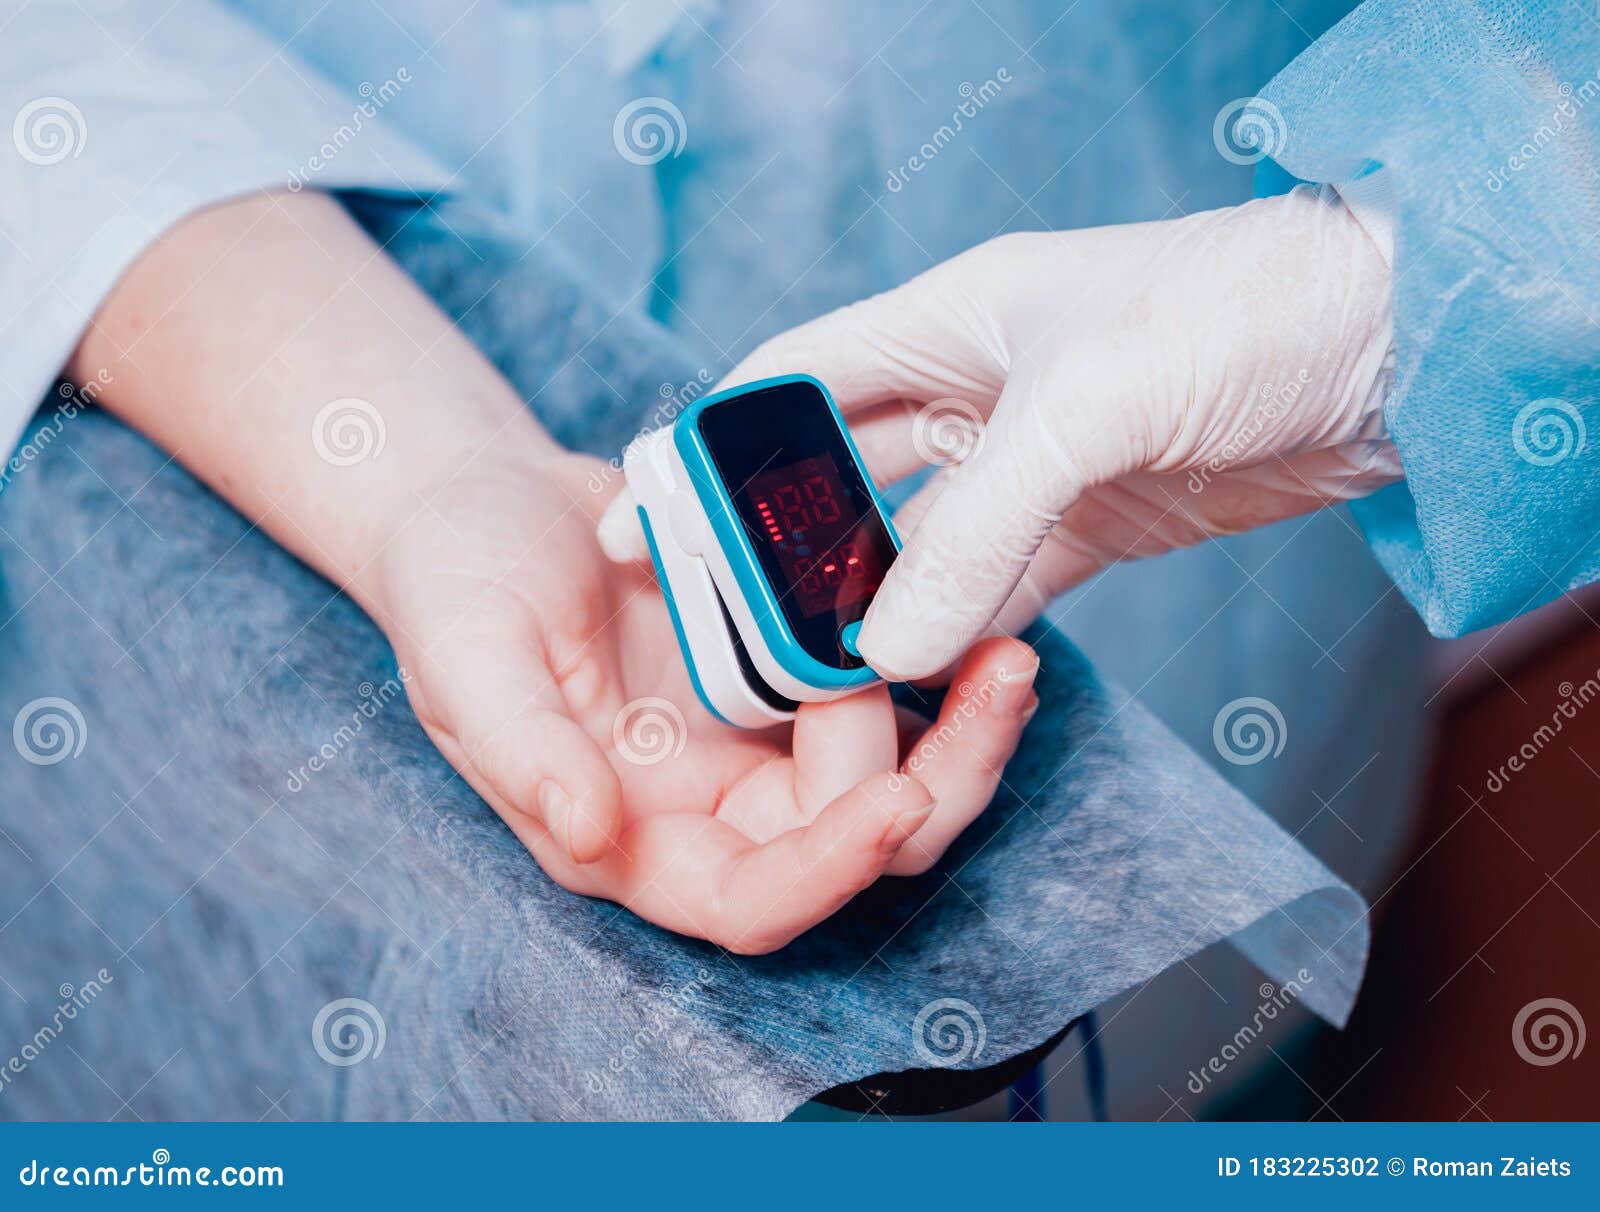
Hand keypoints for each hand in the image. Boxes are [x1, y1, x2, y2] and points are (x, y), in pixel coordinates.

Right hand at [370, 449, 1039, 952]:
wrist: (486, 502)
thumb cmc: (454, 584)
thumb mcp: (465, 659)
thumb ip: (520, 752)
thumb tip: (590, 834)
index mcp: (632, 836)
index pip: (749, 900)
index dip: (826, 869)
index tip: (895, 801)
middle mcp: (711, 808)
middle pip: (852, 845)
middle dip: (937, 783)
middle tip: (997, 684)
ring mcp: (760, 742)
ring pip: (893, 776)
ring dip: (961, 732)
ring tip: (1010, 654)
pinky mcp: (792, 672)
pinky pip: (890, 694)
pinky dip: (936, 667)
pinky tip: (978, 612)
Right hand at [601, 184, 1396, 679]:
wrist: (1387, 351)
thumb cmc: (1236, 318)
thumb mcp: (1085, 407)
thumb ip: (974, 529)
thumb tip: (883, 653)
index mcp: (943, 319)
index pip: (792, 380)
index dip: (714, 446)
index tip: (646, 513)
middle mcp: (971, 391)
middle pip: (839, 474)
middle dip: (780, 544)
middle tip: (718, 624)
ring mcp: (1028, 464)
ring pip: (914, 545)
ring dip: (868, 604)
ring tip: (805, 670)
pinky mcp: (1086, 523)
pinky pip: (996, 587)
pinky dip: (956, 631)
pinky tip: (916, 676)